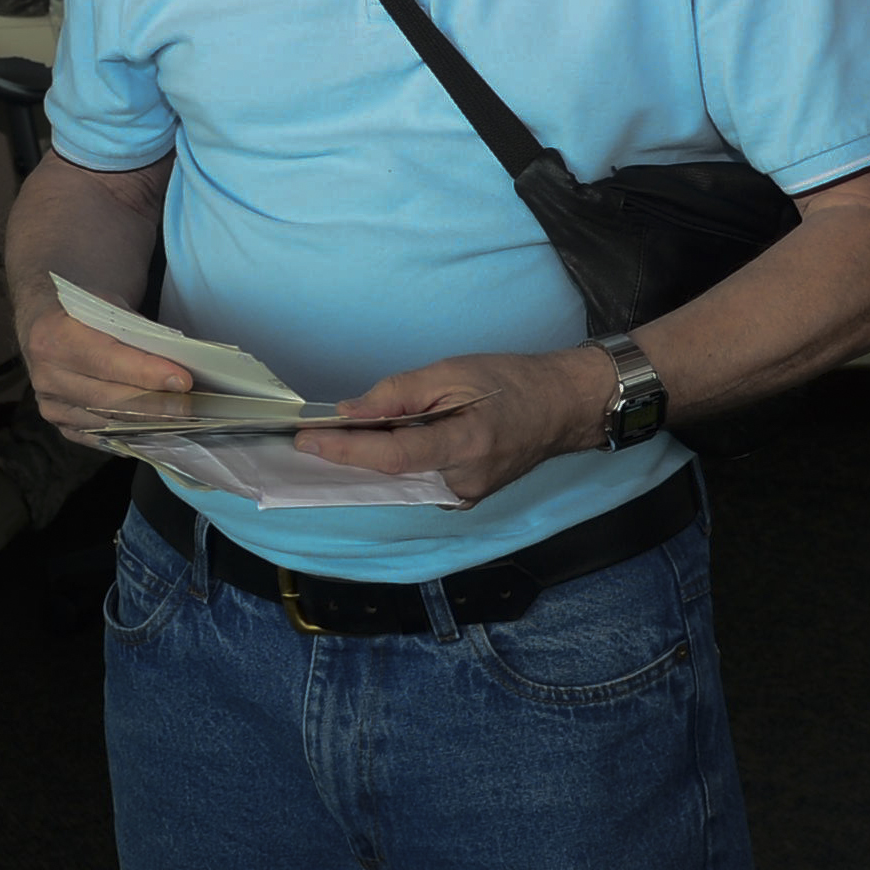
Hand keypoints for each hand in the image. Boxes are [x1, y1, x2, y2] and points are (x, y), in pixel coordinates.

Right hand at [17, 285, 193, 431]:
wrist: (42, 323)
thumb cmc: (82, 312)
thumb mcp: (107, 307)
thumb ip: (136, 335)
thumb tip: (174, 366)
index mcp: (55, 335)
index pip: (108, 360)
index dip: (147, 373)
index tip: (182, 381)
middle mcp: (46, 373)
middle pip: (107, 398)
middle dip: (153, 404)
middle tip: (189, 406)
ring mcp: (48, 401)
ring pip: (103, 421)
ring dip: (144, 422)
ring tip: (178, 418)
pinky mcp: (55, 420)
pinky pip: (94, 436)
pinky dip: (125, 434)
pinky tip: (150, 432)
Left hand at [295, 347, 606, 502]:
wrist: (560, 407)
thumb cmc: (512, 382)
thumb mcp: (454, 371)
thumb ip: (401, 392)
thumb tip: (351, 411)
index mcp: (465, 445)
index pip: (393, 455)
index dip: (347, 448)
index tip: (309, 439)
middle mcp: (464, 483)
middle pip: (391, 473)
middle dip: (350, 454)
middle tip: (311, 436)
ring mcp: (466, 497)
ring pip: (402, 480)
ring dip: (371, 459)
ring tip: (340, 436)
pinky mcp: (465, 498)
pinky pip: (418, 481)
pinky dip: (396, 463)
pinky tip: (382, 443)